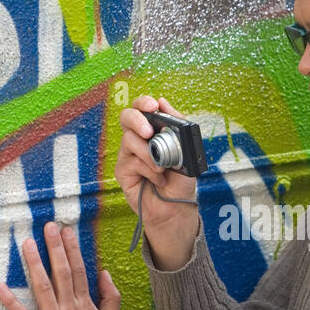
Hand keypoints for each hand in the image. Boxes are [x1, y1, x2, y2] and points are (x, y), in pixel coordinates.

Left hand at [0, 222, 120, 309]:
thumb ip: (110, 296)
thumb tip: (104, 273)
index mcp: (85, 305)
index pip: (79, 270)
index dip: (72, 249)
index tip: (66, 230)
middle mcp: (70, 309)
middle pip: (62, 273)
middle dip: (54, 248)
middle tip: (47, 227)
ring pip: (43, 288)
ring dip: (35, 264)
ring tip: (27, 244)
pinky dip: (12, 302)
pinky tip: (0, 287)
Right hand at [115, 95, 198, 247]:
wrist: (176, 207)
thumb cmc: (180, 180)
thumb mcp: (185, 149)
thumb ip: (176, 125)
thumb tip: (163, 102)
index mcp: (153, 131)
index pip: (142, 109)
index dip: (143, 103)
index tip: (153, 105)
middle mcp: (138, 139)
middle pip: (126, 117)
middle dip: (137, 120)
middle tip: (149, 132)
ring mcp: (129, 154)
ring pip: (129, 140)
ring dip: (149, 154)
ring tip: (162, 167)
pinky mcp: (123, 170)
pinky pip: (131, 161)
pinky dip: (148, 169)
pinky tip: (157, 178)